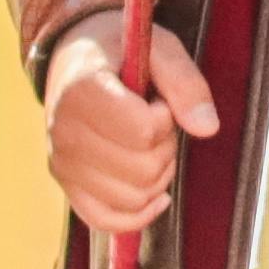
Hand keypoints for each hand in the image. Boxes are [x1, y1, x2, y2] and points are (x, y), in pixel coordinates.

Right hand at [42, 17, 213, 237]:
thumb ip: (186, 84)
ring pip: (131, 198)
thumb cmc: (121, 50)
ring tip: (148, 144)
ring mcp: (61, 163)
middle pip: (142, 169)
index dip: (166, 116)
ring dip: (158, 175)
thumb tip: (207, 129)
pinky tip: (156, 194)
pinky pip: (103, 220)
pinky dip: (137, 215)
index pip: (144, 131)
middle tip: (158, 121)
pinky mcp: (65, 184)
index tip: (158, 99)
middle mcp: (63, 133)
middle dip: (167, 146)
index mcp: (82, 92)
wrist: (74, 58)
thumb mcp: (159, 47)